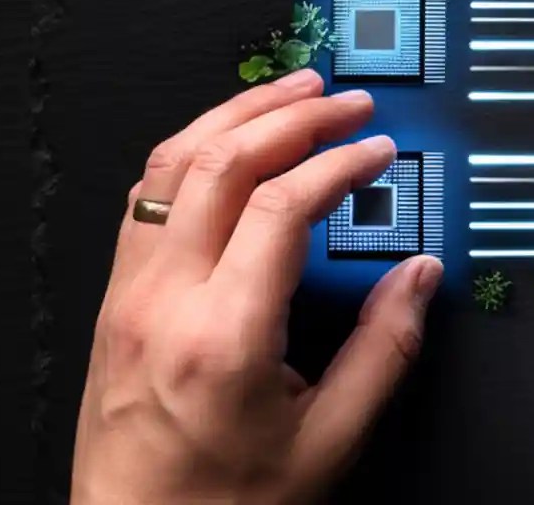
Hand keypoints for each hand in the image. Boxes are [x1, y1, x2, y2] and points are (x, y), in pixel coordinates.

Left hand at [72, 69, 442, 503]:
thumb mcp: (329, 442)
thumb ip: (385, 351)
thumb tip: (420, 275)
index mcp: (221, 336)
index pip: (279, 206)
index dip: (338, 163)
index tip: (377, 150)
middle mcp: (162, 302)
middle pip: (220, 164)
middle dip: (290, 116)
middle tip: (344, 100)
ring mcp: (127, 296)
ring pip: (171, 166)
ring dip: (234, 116)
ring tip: (289, 92)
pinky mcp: (113, 302)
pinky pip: (147, 198)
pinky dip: (192, 153)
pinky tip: (228, 143)